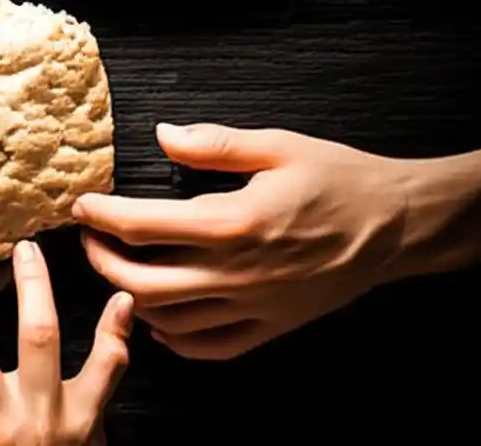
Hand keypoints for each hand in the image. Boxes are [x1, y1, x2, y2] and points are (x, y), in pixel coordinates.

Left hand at [73, 123, 411, 359]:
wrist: (398, 224)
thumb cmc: (338, 178)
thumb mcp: (276, 145)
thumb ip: (212, 143)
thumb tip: (161, 134)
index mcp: (233, 222)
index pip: (140, 227)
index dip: (100, 216)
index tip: (82, 205)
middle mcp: (237, 272)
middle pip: (140, 282)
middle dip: (100, 260)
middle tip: (90, 238)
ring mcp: (253, 305)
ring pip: (167, 318)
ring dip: (129, 296)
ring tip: (117, 269)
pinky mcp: (269, 326)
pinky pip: (208, 347)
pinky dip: (173, 339)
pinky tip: (160, 316)